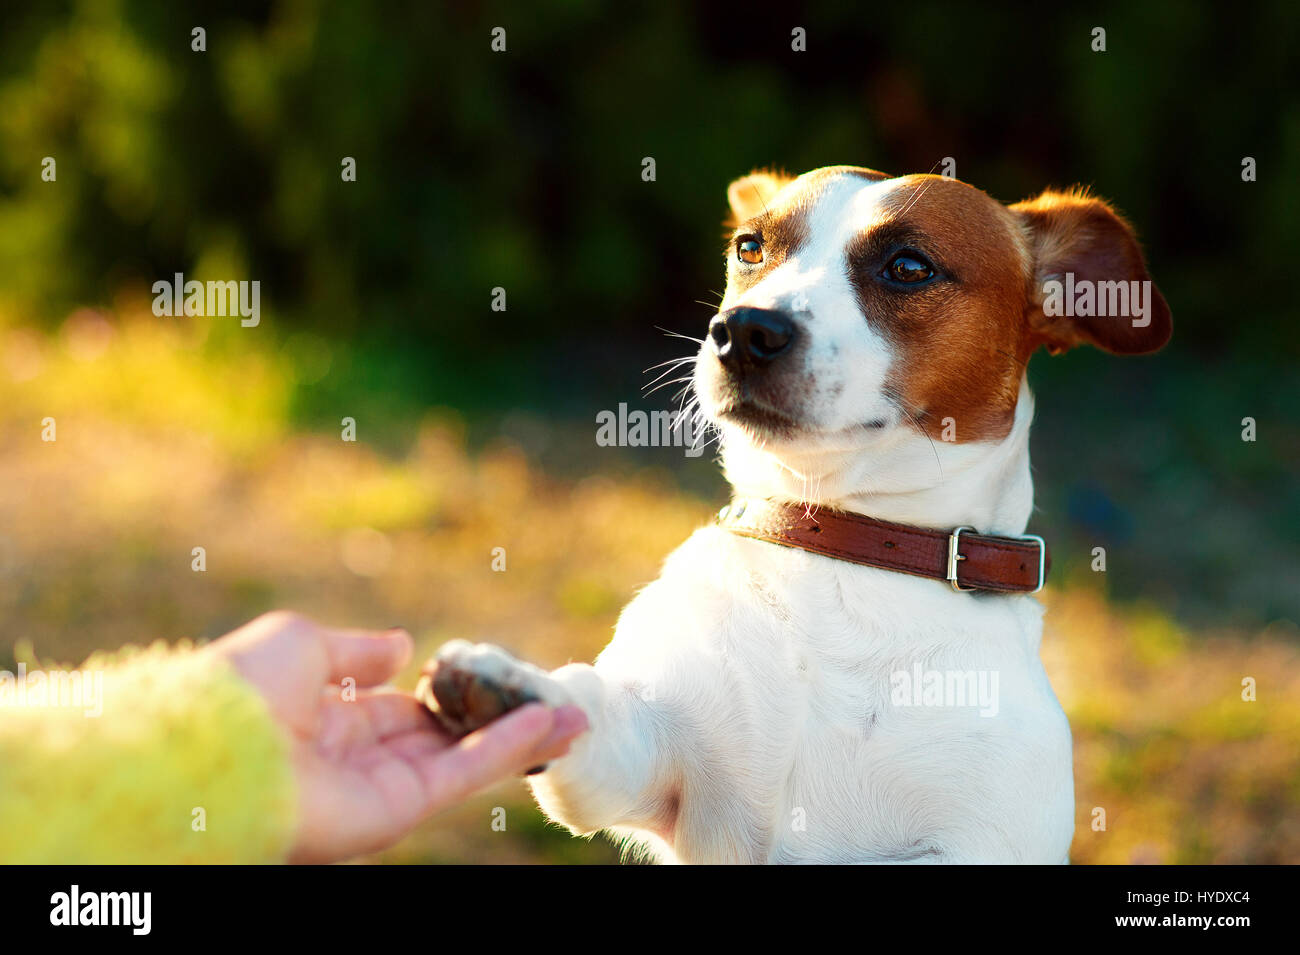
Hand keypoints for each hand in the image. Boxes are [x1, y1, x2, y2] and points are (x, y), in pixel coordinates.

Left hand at [203, 611, 587, 863]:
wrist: (207, 747)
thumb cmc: (242, 687)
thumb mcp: (302, 643)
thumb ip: (359, 650)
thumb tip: (406, 646)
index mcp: (326, 718)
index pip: (401, 709)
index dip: (449, 693)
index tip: (492, 677)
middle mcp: (355, 759)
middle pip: (443, 739)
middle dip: (497, 720)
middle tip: (551, 699)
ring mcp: (377, 789)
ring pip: (464, 760)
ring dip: (520, 736)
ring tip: (573, 714)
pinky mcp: (393, 812)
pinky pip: (461, 776)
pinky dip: (507, 749)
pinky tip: (547, 723)